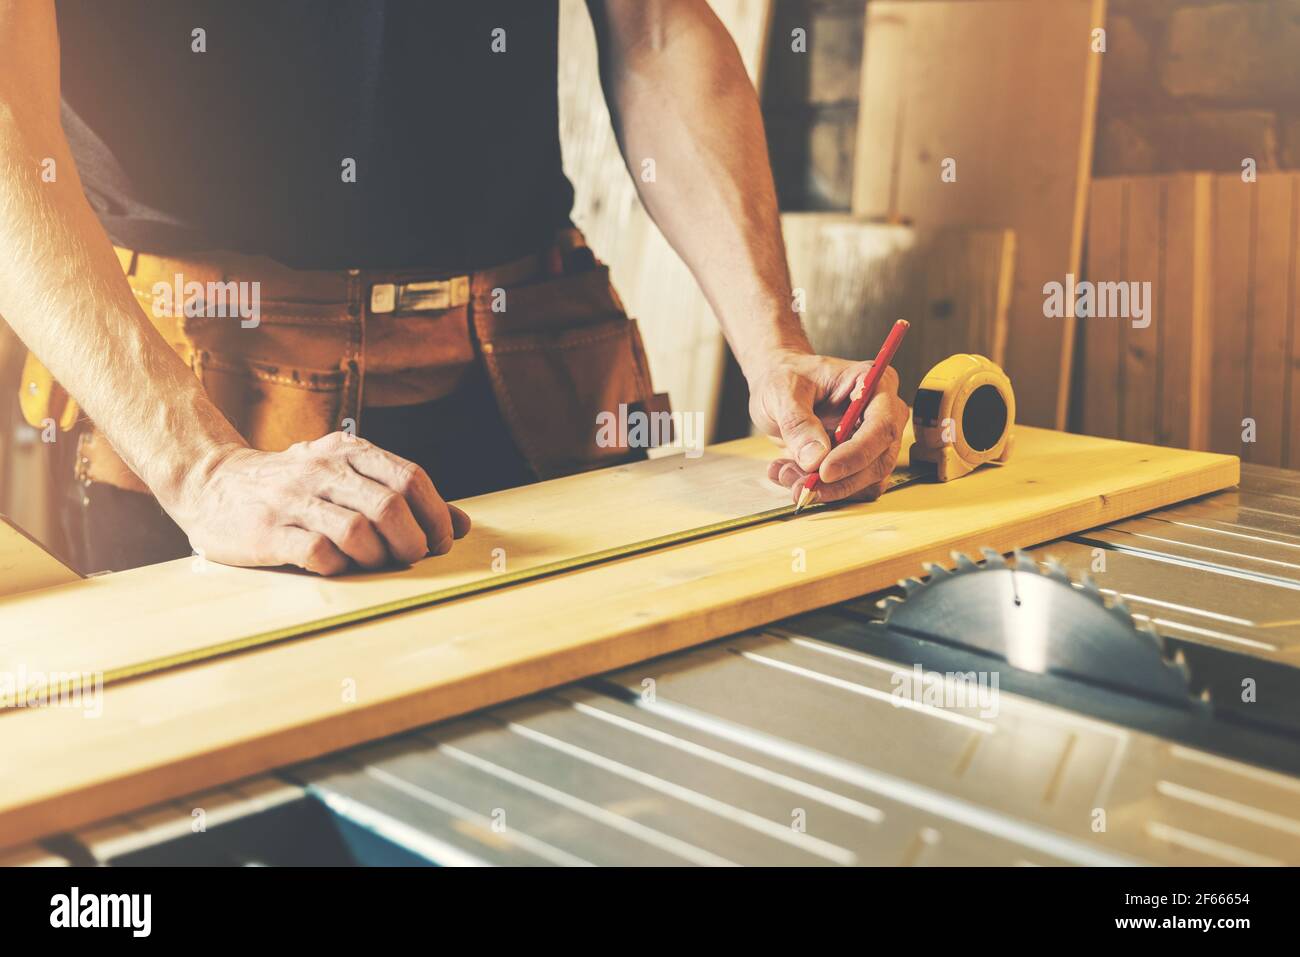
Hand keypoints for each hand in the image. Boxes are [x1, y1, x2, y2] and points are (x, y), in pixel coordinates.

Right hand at [167, 432, 470, 574]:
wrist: (210, 481)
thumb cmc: (294, 486)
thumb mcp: (347, 477)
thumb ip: (404, 497)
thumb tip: (462, 524)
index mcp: (349, 451)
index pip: (411, 477)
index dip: (436, 514)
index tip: (440, 541)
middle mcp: (322, 469)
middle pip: (390, 505)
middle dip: (412, 540)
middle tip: (412, 558)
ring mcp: (292, 500)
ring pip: (357, 529)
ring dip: (377, 556)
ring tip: (375, 564)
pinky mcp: (266, 531)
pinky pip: (315, 551)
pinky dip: (338, 566)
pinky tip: (338, 567)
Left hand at [748, 349, 909, 505]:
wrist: (775, 384)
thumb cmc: (786, 376)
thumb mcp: (783, 391)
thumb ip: (798, 422)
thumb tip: (815, 459)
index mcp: (873, 384)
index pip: (882, 425)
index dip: (857, 453)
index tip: (825, 471)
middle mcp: (880, 414)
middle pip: (880, 460)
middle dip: (841, 481)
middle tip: (803, 488)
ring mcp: (872, 441)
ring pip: (866, 482)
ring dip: (827, 489)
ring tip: (785, 473)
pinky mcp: (858, 462)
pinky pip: (849, 488)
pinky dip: (820, 490)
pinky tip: (788, 474)